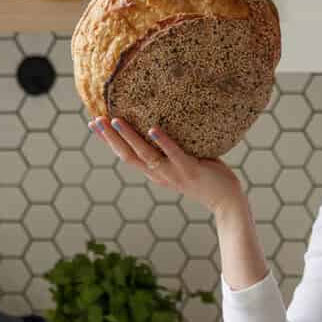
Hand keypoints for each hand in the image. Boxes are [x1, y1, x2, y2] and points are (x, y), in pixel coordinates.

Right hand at [88, 116, 244, 216]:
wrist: (227, 201)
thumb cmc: (208, 178)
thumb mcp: (182, 163)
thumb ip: (172, 149)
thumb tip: (163, 121)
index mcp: (156, 173)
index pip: (126, 156)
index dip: (109, 142)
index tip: (93, 125)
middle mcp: (160, 175)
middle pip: (128, 156)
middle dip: (110, 138)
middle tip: (95, 120)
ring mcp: (174, 174)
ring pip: (146, 155)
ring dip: (129, 137)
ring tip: (115, 120)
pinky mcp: (190, 171)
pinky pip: (175, 155)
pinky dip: (163, 142)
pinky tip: (153, 129)